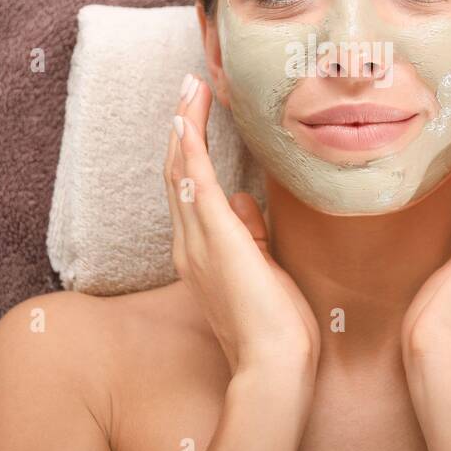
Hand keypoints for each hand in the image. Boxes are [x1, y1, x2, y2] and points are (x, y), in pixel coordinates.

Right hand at [164, 73, 320, 378]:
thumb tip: (244, 201)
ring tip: (189, 88)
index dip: (188, 150)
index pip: (189, 190)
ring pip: (180, 170)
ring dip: (183, 125)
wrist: (273, 364)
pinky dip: (189, 147)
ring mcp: (198, 240)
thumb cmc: (274, 326)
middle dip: (180, 126)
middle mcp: (189, 243)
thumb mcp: (260, 269)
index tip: (193, 115)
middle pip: (176, 173)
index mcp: (200, 252)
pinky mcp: (215, 237)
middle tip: (187, 87)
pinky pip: (195, 182)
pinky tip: (186, 118)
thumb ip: (248, 234)